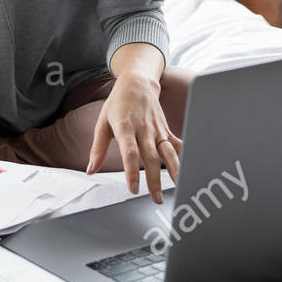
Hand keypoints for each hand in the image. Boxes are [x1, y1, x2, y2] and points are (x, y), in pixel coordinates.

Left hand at [86, 73, 181, 202]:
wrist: (137, 83)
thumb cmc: (117, 104)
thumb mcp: (102, 123)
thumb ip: (97, 149)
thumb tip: (90, 170)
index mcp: (125, 128)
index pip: (130, 153)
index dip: (132, 172)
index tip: (133, 189)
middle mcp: (143, 129)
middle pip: (151, 157)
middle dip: (154, 179)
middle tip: (155, 198)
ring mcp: (157, 129)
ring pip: (168, 152)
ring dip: (174, 170)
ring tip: (179, 187)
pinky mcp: (166, 129)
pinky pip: (177, 143)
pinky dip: (185, 155)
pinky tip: (191, 168)